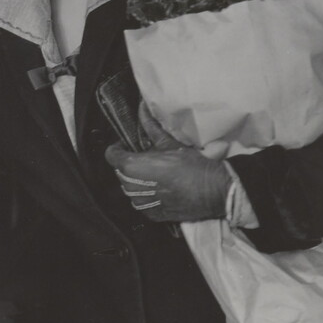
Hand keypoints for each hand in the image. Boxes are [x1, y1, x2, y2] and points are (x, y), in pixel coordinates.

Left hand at [102, 106, 227, 222]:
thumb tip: (142, 108)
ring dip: (137, 180)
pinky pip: (141, 202)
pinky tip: (160, 188)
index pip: (111, 155)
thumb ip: (151, 126)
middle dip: (129, 164)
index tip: (127, 145)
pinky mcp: (152, 214)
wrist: (211, 191)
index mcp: (132, 166)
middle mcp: (131, 187)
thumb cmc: (191, 166)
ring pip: (130, 188)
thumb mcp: (169, 144)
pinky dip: (146, 195)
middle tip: (145, 158)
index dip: (118, 148)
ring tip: (153, 173)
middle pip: (121, 172)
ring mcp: (141, 203)